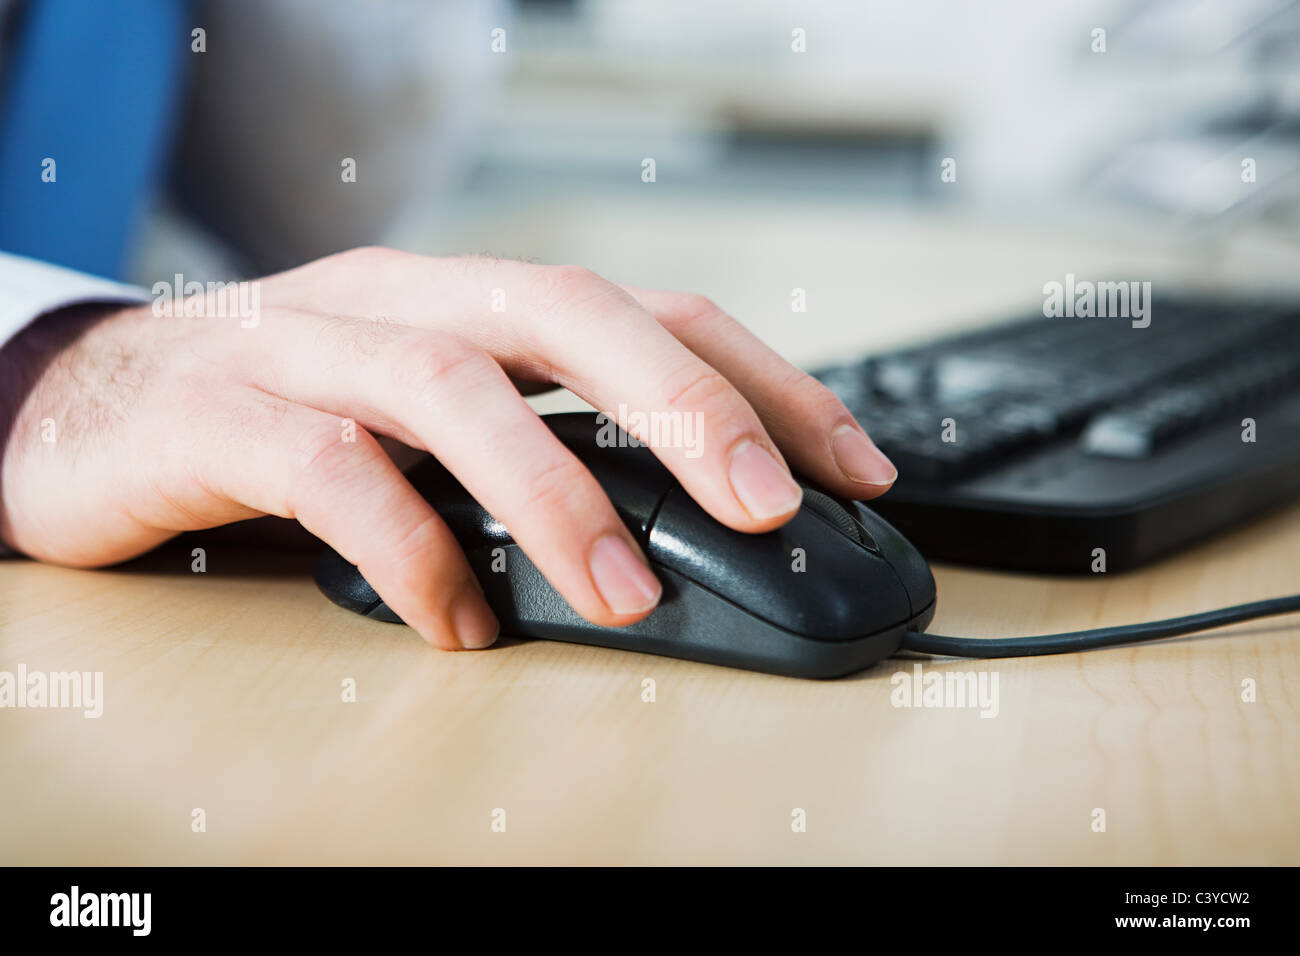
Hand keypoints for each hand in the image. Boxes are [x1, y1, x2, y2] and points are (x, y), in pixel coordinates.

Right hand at [0, 248, 895, 648]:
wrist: (88, 404)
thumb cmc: (288, 413)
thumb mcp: (431, 420)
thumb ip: (537, 454)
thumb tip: (679, 538)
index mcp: (472, 301)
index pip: (647, 312)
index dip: (760, 380)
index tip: (854, 465)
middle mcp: (404, 301)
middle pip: (566, 310)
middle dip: (683, 404)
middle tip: (766, 505)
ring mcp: (306, 345)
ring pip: (451, 385)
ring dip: (553, 491)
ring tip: (624, 592)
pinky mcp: (216, 413)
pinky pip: (327, 468)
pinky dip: (409, 546)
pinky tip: (458, 620)